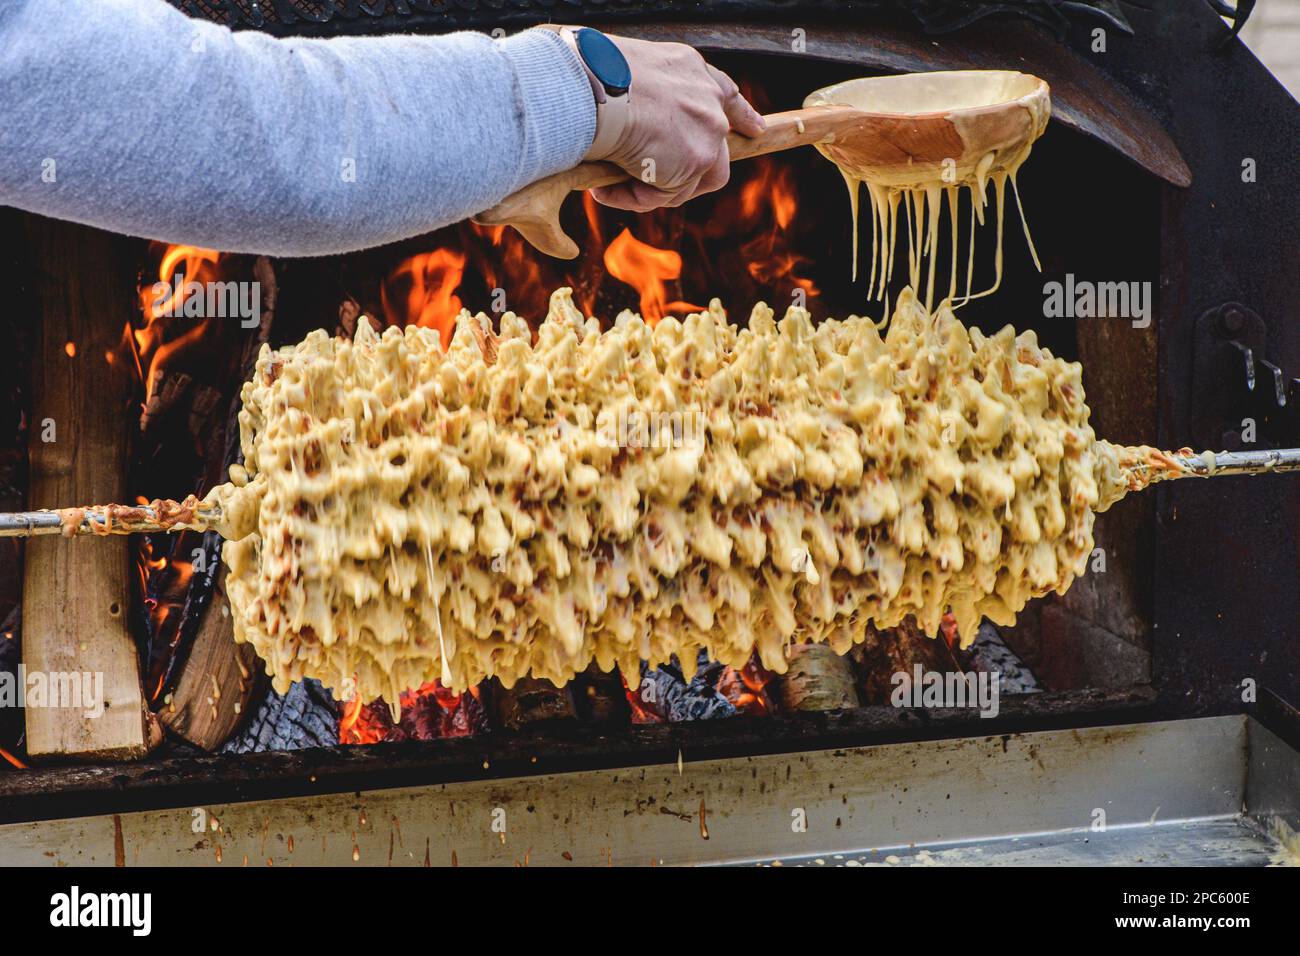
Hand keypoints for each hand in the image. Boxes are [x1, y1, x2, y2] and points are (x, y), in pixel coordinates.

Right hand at [591, 36, 764, 211]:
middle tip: (657, 188)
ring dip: (650, 190)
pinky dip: (632, 197)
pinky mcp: (696, 161)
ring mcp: (707, 132)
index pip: (725, 95)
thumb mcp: (623, 77)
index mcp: (689, 70)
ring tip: (610, 185)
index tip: (755, 130)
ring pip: (689, 182)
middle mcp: (707, 100)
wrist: (593, 84)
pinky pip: (663, 195)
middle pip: (715, 152)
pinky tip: (605, 188)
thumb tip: (623, 133)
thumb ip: (638, 102)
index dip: (741, 116)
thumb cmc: (590, 77)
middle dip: (689, 176)